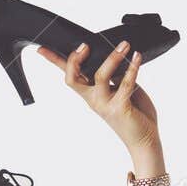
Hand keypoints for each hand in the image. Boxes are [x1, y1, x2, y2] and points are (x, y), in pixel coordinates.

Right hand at [38, 42, 160, 165]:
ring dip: (112, 58)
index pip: (69, 75)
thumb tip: (114, 58)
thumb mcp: (120, 91)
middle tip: (84, 46)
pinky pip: (125, 83)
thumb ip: (115, 77)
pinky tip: (136, 57)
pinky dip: (132, 68)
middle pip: (73, 78)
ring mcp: (104, 104)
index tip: (42, 49)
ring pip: (100, 76)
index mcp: (90, 94)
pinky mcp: (120, 107)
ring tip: (124, 45)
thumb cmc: (133, 115)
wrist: (144, 140)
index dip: (54, 62)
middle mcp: (92, 99)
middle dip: (74, 61)